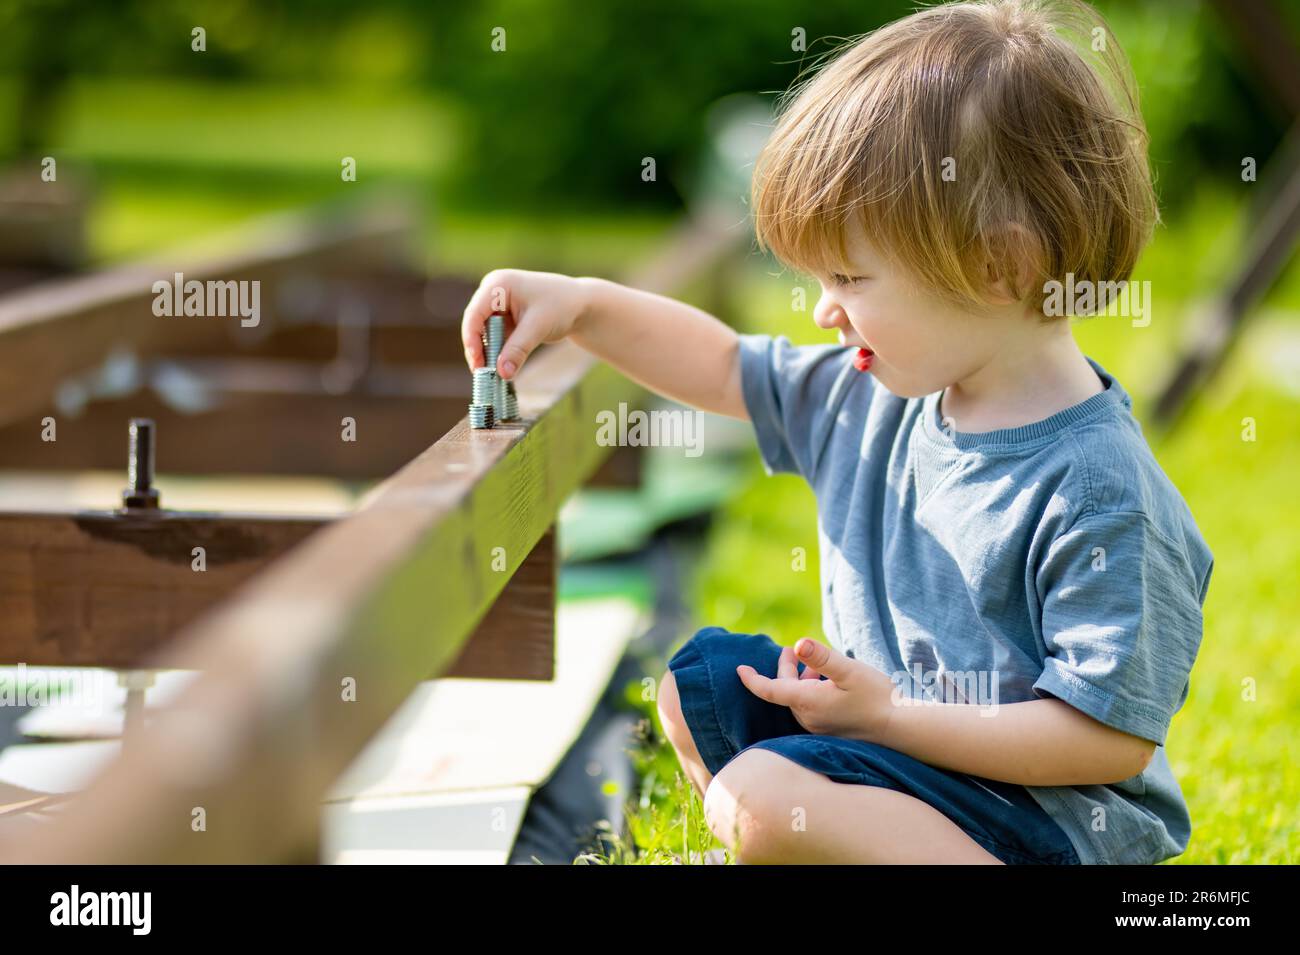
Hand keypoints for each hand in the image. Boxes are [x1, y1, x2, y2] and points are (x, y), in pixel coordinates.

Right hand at [461, 268, 592, 379]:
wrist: (580, 305)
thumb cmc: (561, 306)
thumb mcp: (538, 327)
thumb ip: (518, 350)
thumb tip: (502, 373)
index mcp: (498, 285)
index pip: (474, 313)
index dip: (472, 339)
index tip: (477, 362)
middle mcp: (493, 292)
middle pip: (475, 325)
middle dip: (478, 350)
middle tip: (483, 374)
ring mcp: (498, 306)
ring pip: (484, 334)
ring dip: (487, 354)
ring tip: (492, 375)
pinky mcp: (504, 319)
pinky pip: (495, 338)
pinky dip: (497, 353)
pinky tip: (501, 368)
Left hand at [736, 638, 895, 742]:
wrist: (900, 729)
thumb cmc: (876, 697)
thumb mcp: (849, 670)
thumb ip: (822, 657)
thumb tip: (798, 643)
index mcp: (807, 702)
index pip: (769, 690)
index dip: (752, 679)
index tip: (739, 669)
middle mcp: (808, 717)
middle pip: (785, 690)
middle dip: (785, 668)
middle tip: (788, 650)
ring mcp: (818, 726)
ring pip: (798, 698)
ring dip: (800, 679)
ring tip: (810, 664)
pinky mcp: (829, 730)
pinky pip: (810, 707)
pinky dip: (811, 691)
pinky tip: (825, 681)